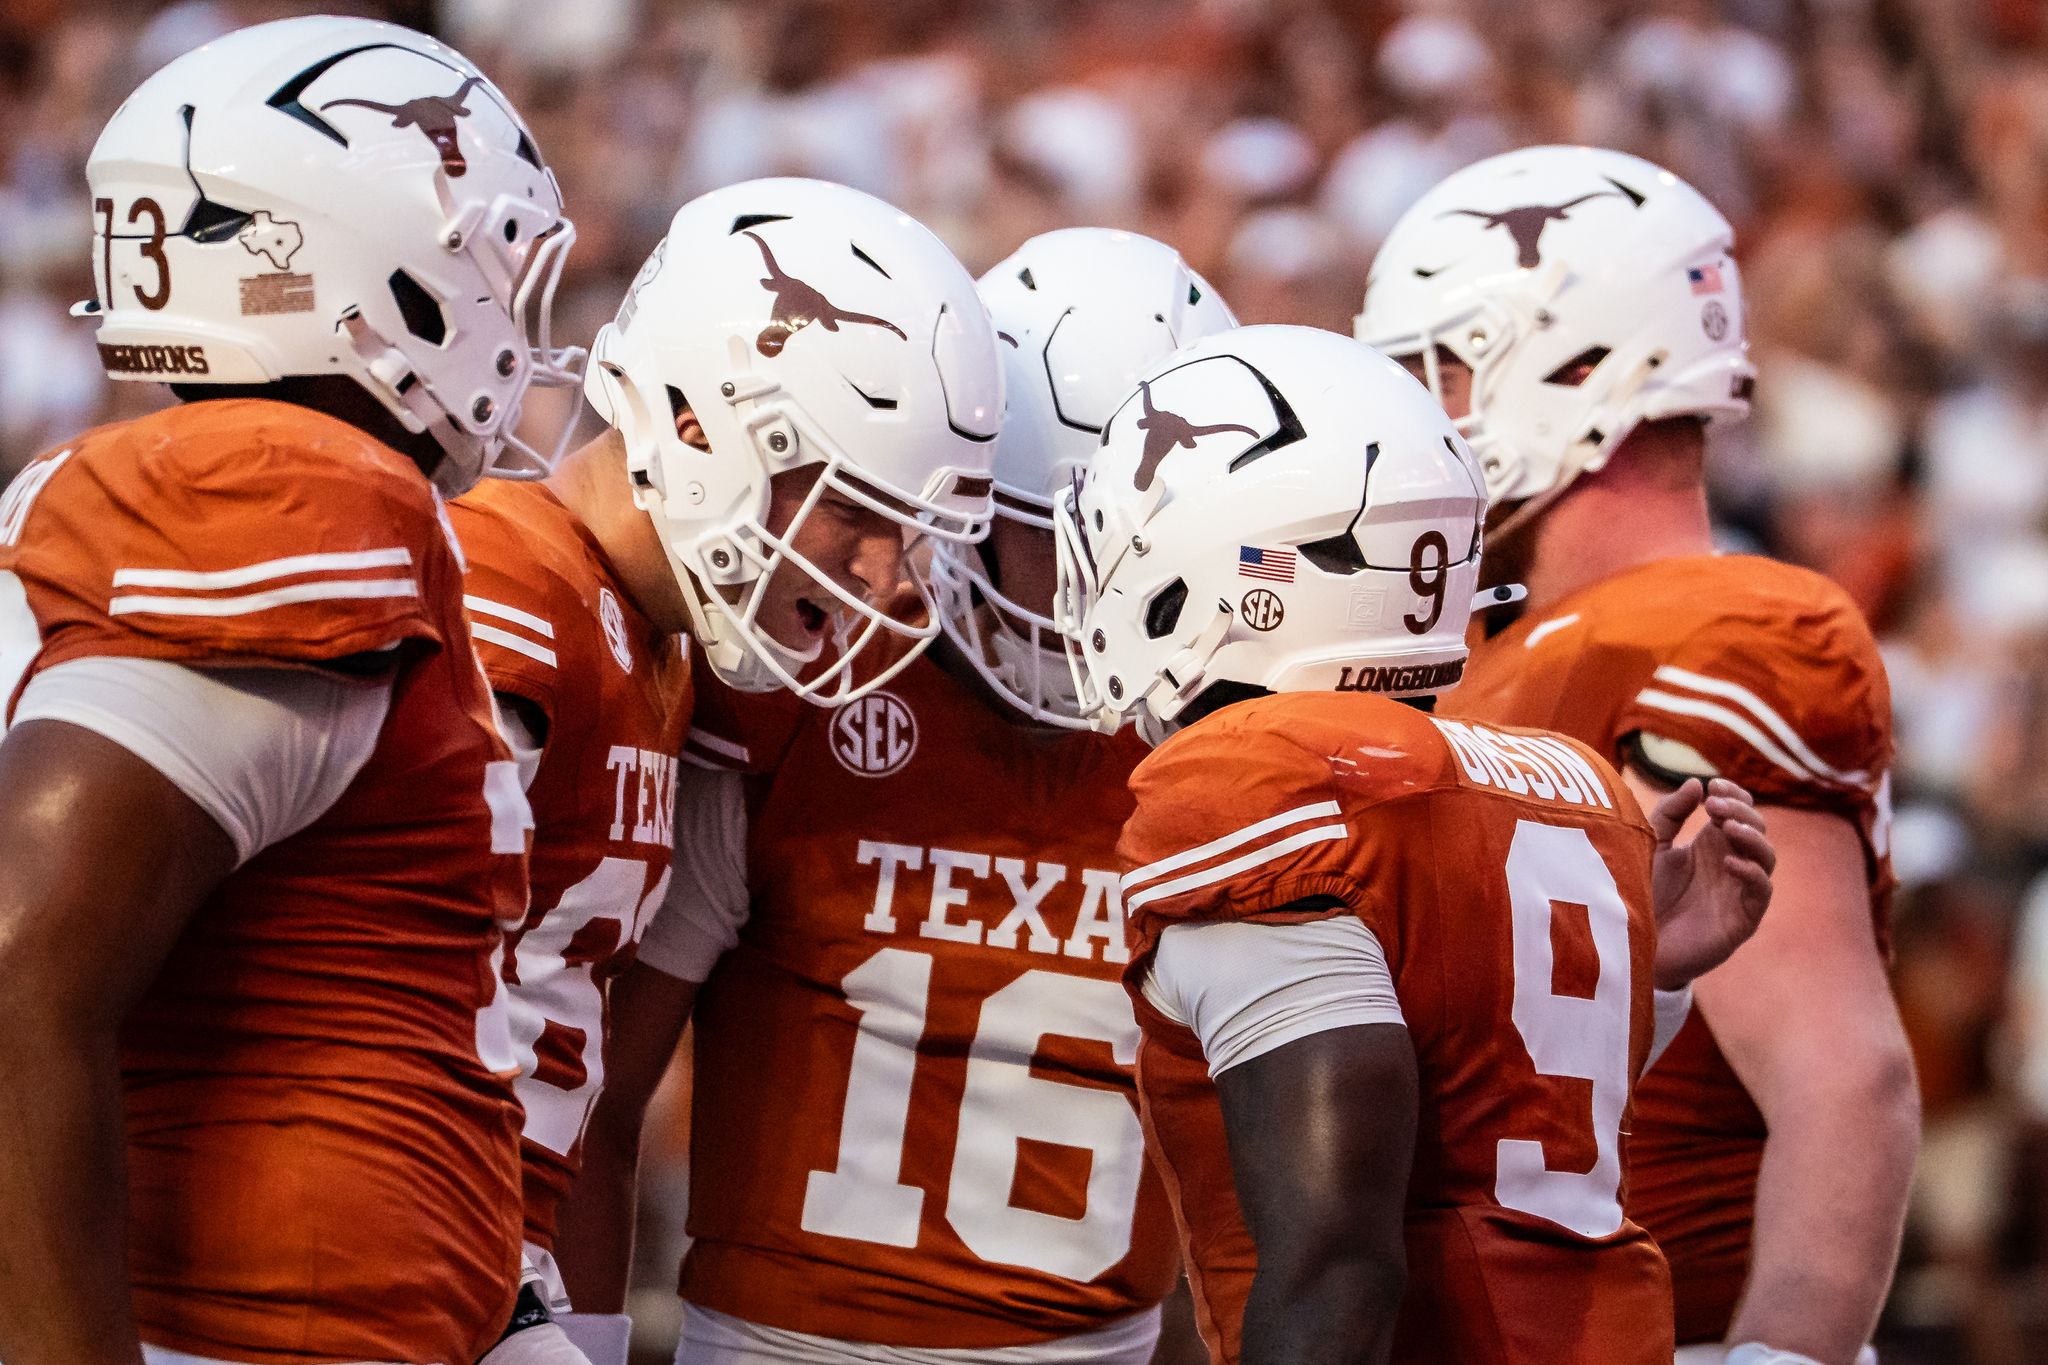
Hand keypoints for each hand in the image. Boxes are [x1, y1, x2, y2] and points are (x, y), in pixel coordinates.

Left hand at [1649, 778, 1773, 989]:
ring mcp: (1739, 890)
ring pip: (1767, 856)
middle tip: (1715, 804)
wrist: (1633, 944)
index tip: (1713, 785)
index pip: (1739, 812)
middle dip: (1741, 810)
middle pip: (1756, 828)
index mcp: (1712, 844)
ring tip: (1727, 826)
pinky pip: (1761, 892)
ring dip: (1752, 837)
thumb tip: (1696, 782)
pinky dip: (1752, 873)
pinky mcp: (1742, 918)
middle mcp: (1730, 864)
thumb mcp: (1652, 845)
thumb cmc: (1642, 893)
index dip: (1734, 795)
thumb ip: (1670, 814)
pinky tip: (1729, 861)